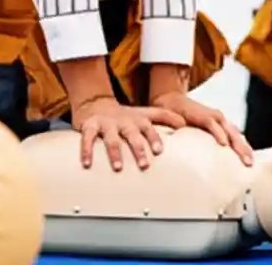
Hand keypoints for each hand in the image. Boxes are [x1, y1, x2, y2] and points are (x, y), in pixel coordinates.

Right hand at [70, 96, 184, 171]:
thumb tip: (185, 124)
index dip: (154, 138)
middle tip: (144, 164)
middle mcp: (123, 121)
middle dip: (138, 149)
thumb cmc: (125, 115)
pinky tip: (87, 163)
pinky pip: (88, 138)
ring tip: (119, 167)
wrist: (96, 103)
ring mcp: (106, 123)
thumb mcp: (145, 113)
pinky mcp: (90, 126)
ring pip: (111, 138)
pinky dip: (86, 151)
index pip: (149, 127)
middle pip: (132, 134)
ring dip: (115, 153)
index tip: (158, 151)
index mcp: (138, 119)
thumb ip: (165, 116)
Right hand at [151, 92, 253, 165]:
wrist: (171, 103)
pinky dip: (219, 134)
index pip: (237, 139)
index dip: (245, 151)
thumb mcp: (198, 134)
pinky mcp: (202, 116)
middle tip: (251, 165)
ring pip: (230, 132)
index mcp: (221, 126)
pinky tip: (223, 144)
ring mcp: (213, 118)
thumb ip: (205, 145)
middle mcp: (220, 121)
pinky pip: (212, 125)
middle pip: (237, 138)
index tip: (251, 164)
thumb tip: (208, 164)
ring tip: (245, 160)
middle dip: (245, 151)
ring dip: (239, 146)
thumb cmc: (184, 120)